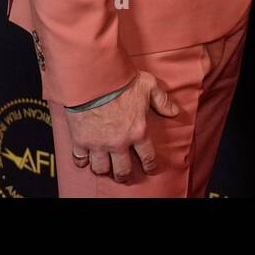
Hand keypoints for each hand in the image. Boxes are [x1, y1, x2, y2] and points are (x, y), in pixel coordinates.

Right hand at [64, 69, 179, 182]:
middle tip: (124, 175)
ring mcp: (99, 144)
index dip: (150, 165)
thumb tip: (174, 111)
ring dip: (104, 170)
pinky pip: (80, 159)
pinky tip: (84, 161)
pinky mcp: (81, 141)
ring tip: (105, 168)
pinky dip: (82, 161)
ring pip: (102, 168)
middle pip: (123, 170)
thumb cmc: (122, 81)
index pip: (148, 156)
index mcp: (138, 131)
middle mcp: (119, 142)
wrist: (94, 79)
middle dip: (124, 175)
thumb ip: (162, 100)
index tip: (150, 169)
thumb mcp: (149, 86)